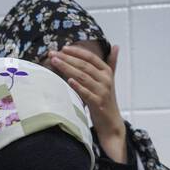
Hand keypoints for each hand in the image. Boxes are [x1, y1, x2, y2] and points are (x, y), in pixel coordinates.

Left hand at [50, 44, 125, 161]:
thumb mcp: (110, 79)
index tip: (63, 48)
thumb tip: (116, 46)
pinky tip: (69, 80)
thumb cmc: (107, 100)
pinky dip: (77, 86)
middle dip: (67, 58)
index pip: (91, 57)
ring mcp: (102, 91)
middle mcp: (105, 80)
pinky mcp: (98, 103)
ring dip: (67, 68)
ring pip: (82, 77)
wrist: (111, 122)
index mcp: (107, 72)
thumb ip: (112, 63)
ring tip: (55, 62)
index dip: (77, 52)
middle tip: (53, 54)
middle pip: (84, 65)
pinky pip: (86, 93)